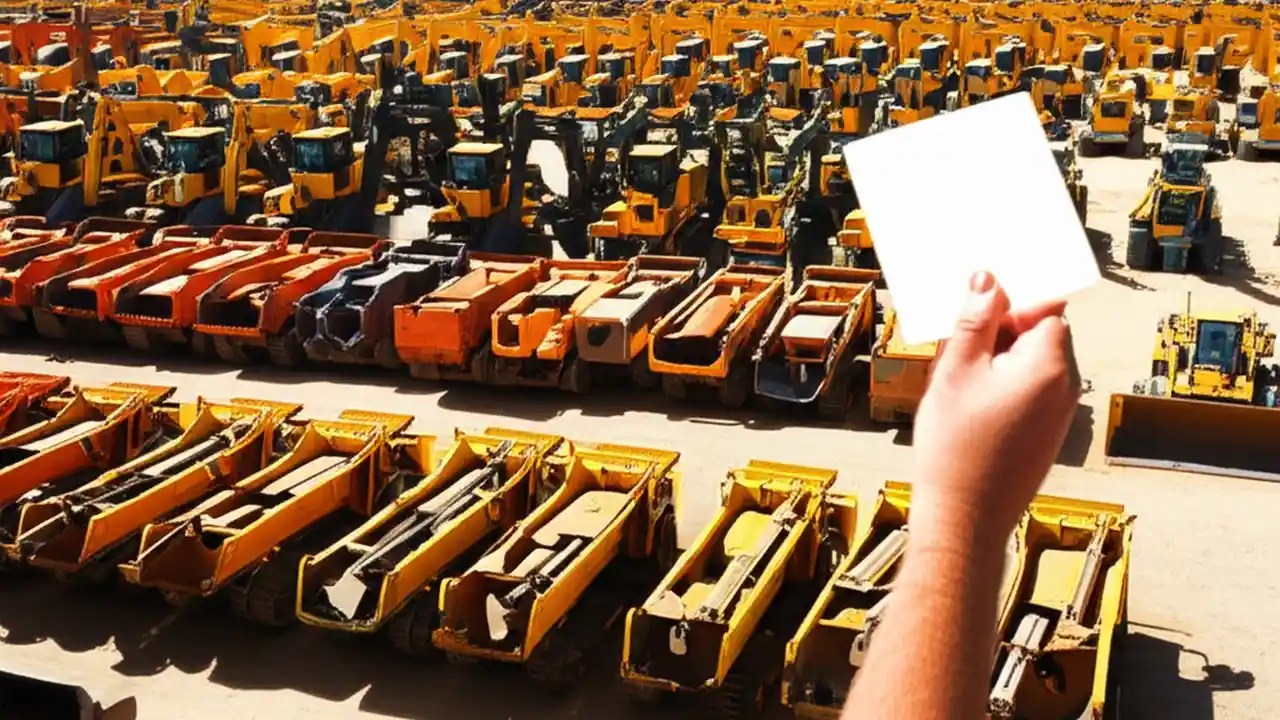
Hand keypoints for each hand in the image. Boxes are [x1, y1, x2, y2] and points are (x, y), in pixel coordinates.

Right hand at [910, 271, 1080, 549]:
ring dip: (999, 363)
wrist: (964, 519)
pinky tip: (972, 410)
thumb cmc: (956, 447)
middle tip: (958, 354)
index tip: (975, 312)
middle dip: (1001, 335)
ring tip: (961, 388)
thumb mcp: (955, 371)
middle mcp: (1067, 387)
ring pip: (1033, 365)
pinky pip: (1032, 393)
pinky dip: (1005, 389)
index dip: (1009, 305)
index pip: (1043, 309)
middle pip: (1040, 335)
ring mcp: (1061, 414)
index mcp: (1049, 365)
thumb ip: (975, 321)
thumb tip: (989, 282)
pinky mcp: (1048, 435)